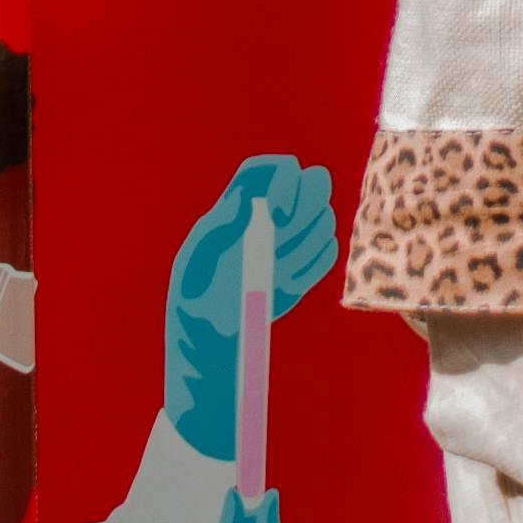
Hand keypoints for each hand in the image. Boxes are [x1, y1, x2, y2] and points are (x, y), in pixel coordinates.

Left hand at [164, 153, 336, 456]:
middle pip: (310, 182)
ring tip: (277, 269)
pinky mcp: (305, 269)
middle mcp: (267, 218)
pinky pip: (329, 251)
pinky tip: (288, 284)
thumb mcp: (192, 269)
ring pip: (325, 217)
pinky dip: (316, 263)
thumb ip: (216, 231)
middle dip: (306, 204)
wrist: (211, 353)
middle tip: (283, 238)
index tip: (276, 211)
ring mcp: (291, 242)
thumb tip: (243, 200)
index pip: (268, 169)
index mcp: (233, 209)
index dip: (282, 179)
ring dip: (308, 239)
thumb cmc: (193, 309)